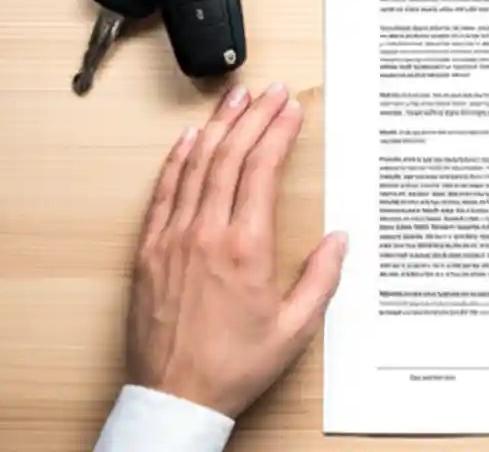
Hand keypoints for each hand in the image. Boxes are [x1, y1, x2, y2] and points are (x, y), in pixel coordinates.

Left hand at [126, 82, 347, 417]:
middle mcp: (206, 233)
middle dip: (253, 117)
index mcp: (245, 248)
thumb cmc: (234, 366)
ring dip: (216, 126)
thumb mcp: (295, 329)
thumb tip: (340, 239)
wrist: (176, 396)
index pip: (261, 169)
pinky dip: (177, 159)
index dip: (277, 132)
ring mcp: (172, 238)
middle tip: (270, 91)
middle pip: (230, 156)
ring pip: (195, 165)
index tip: (290, 109)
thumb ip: (321, 279)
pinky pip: (163, 191)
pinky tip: (189, 139)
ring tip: (234, 98)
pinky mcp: (148, 250)